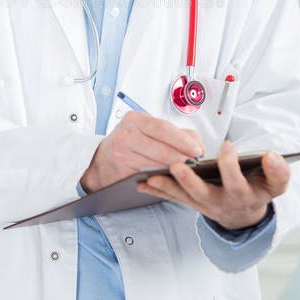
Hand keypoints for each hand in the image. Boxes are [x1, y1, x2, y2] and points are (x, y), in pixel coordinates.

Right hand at [80, 111, 204, 193]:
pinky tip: (167, 179)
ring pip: (155, 164)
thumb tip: (197, 143)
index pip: (163, 128)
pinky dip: (159, 179)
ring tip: (184, 172)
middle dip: (181, 158)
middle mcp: (126, 133)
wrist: (101, 161)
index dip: (183, 140)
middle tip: (194, 165)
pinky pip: (145, 176)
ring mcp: (121, 153)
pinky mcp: (120, 171)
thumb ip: (174, 133)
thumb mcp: (147, 131)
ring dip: (172, 170)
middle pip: (161, 147)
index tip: (197, 150)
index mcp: (136, 119)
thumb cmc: (129, 144)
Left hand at [137, 140, 289, 228]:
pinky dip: (158, 191)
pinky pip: (173, 198)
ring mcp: (204, 204)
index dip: (233, 166)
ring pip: (183, 197)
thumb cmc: (259, 190)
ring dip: (166, 187)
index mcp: (243, 195)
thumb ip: (278, 170)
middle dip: (191, 181)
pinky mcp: (192, 203)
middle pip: (204, 194)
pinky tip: (142, 183)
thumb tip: (272, 156)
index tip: (229, 146)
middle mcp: (221, 202)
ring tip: (150, 176)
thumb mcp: (275, 183)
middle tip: (179, 165)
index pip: (239, 182)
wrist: (246, 213)